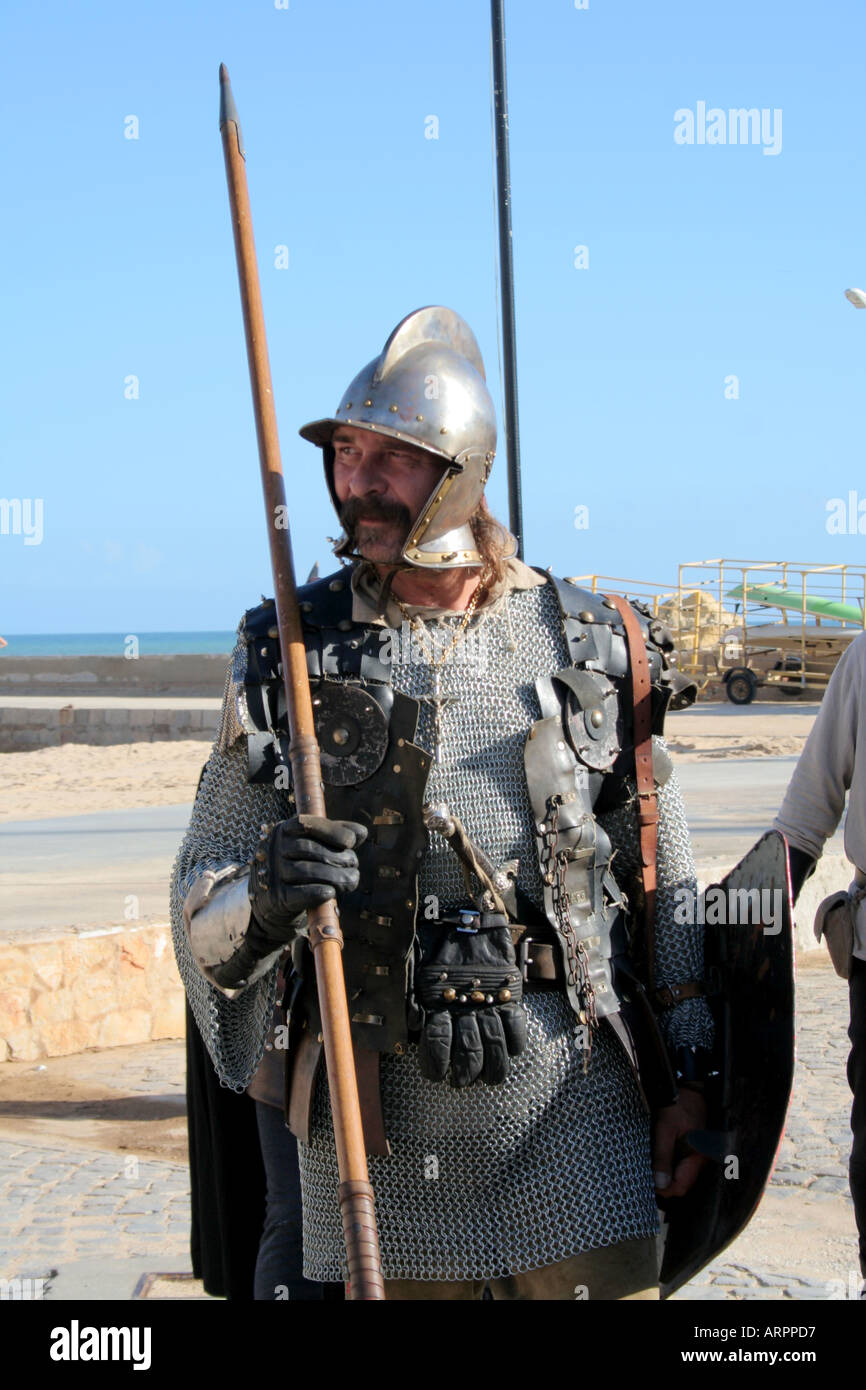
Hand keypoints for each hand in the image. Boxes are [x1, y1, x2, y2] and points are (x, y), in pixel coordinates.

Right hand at [248, 814, 365, 946]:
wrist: (280, 896)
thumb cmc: (306, 862)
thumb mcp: (319, 843)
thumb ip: (339, 834)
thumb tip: (361, 833)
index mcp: (286, 829)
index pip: (307, 824)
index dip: (332, 831)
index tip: (351, 842)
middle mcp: (276, 848)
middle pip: (308, 849)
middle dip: (337, 857)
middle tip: (354, 865)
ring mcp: (274, 872)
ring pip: (306, 871)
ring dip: (334, 876)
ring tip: (351, 880)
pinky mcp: (277, 896)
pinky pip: (297, 894)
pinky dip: (317, 892)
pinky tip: (332, 892)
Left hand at [416, 912, 526, 1086]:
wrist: (467, 916)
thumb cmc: (435, 943)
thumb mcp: (415, 969)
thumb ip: (414, 998)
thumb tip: (414, 1024)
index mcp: (438, 1001)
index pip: (438, 1044)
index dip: (436, 1065)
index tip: (436, 1076)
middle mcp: (465, 1006)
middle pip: (469, 1053)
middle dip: (465, 1074)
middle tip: (461, 1082)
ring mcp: (489, 1001)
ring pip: (495, 1047)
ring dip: (492, 1069)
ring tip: (487, 1079)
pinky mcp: (508, 994)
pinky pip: (516, 1026)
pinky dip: (515, 1043)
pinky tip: (510, 1051)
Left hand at [652, 1088, 707, 1198]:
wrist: (688, 1088)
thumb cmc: (678, 1104)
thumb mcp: (665, 1128)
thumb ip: (662, 1156)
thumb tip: (660, 1183)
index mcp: (697, 1157)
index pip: (681, 1187)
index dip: (664, 1189)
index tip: (648, 1184)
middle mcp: (699, 1159)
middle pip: (681, 1184)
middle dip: (663, 1184)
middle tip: (645, 1176)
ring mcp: (696, 1154)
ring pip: (680, 1175)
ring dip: (665, 1175)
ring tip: (649, 1167)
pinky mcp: (691, 1148)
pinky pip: (680, 1165)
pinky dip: (668, 1165)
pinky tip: (657, 1158)